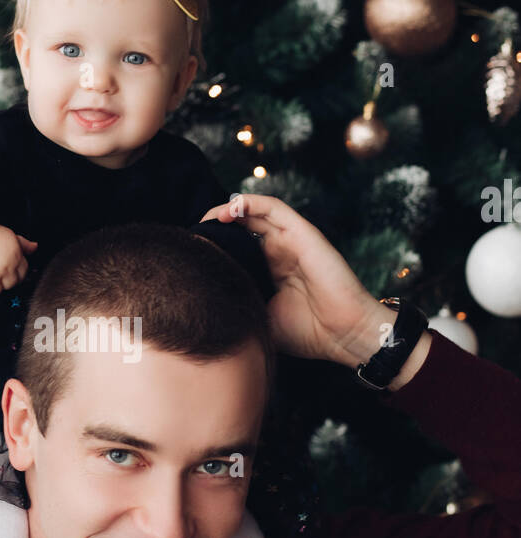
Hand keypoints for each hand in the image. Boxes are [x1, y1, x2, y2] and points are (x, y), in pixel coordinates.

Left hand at [201, 193, 391, 368]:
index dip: (215, 246)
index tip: (192, 254)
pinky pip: (273, 208)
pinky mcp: (303, 233)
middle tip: (194, 236)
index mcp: (271, 270)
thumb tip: (205, 305)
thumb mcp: (261, 319)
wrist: (344, 335)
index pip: (238, 248)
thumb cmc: (308, 333)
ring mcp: (291, 240)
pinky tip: (230, 209)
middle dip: (216, 227)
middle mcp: (280, 252)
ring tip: (208, 218)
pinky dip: (251, 202)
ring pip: (255, 212)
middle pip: (242, 228)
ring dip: (229, 210)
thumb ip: (241, 304)